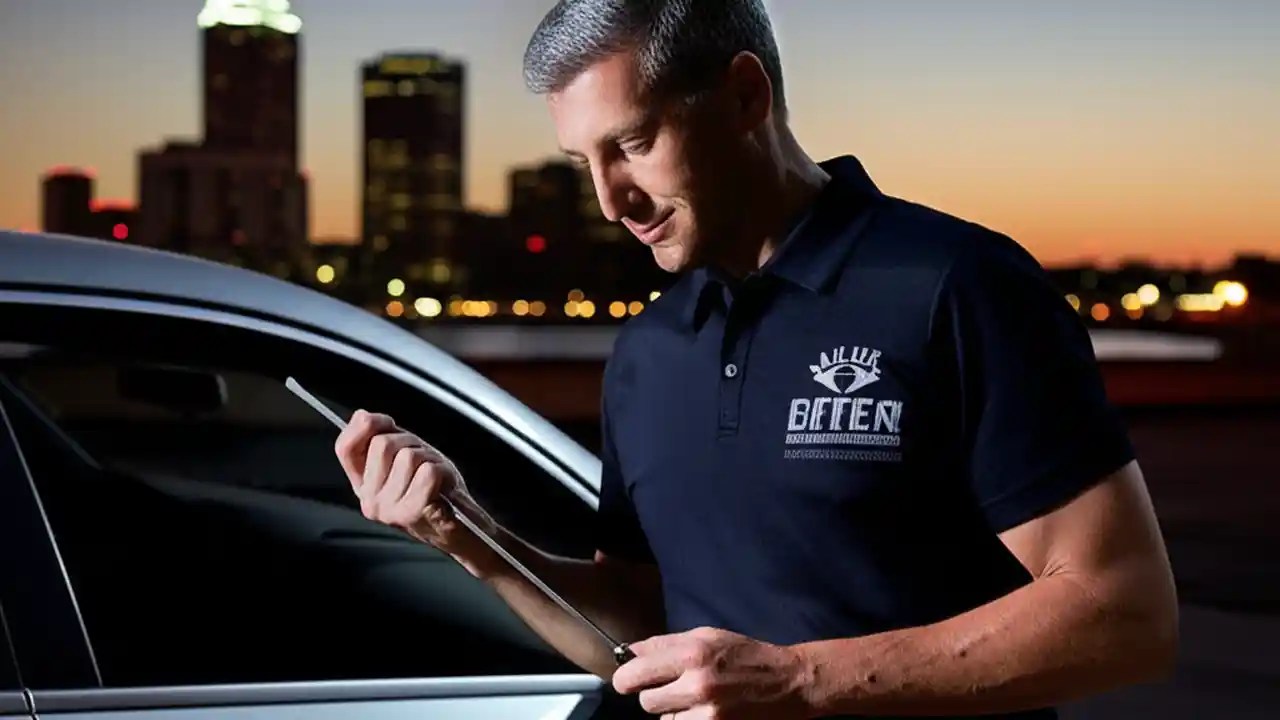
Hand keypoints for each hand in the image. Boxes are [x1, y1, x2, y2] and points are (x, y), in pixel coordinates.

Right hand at [334, 409, 495, 571]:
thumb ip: (382, 437)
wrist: (460, 530)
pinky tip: (444, 485)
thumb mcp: (405, 459)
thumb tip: (361, 415)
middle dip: (410, 442)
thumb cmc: (435, 492)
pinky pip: (427, 472)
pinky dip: (442, 471)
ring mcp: (388, 509)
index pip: (345, 448)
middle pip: (382, 444)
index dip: (364, 426)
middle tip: (424, 460)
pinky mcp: (411, 513)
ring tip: (436, 476)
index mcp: (363, 486)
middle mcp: (369, 501)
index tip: (386, 422)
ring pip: (408, 456)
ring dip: (430, 458)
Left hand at [611, 626, 811, 718]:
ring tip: (696, 700)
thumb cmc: (746, 655)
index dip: (627, 679)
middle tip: (672, 689)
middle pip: (646, 702)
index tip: (629, 680)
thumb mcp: (708, 636)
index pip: (636, 673)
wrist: (789, 682)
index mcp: (692, 652)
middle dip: (655, 696)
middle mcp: (697, 683)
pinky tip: (705, 712)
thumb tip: (631, 652)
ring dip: (674, 712)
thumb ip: (666, 644)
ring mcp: (708, 713)